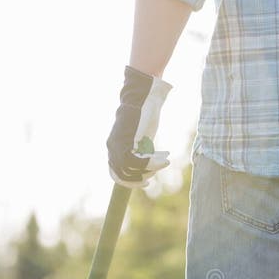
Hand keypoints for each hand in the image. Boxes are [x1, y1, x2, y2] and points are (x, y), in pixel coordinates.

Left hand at [107, 65, 171, 187]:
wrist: (145, 97)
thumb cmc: (144, 114)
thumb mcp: (139, 136)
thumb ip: (139, 150)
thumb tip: (146, 164)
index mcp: (114, 147)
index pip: (116, 174)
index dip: (130, 182)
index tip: (147, 181)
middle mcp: (112, 147)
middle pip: (123, 175)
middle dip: (141, 178)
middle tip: (156, 171)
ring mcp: (118, 144)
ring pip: (131, 170)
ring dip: (150, 170)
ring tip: (164, 161)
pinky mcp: (128, 140)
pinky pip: (139, 162)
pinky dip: (153, 164)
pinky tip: (165, 158)